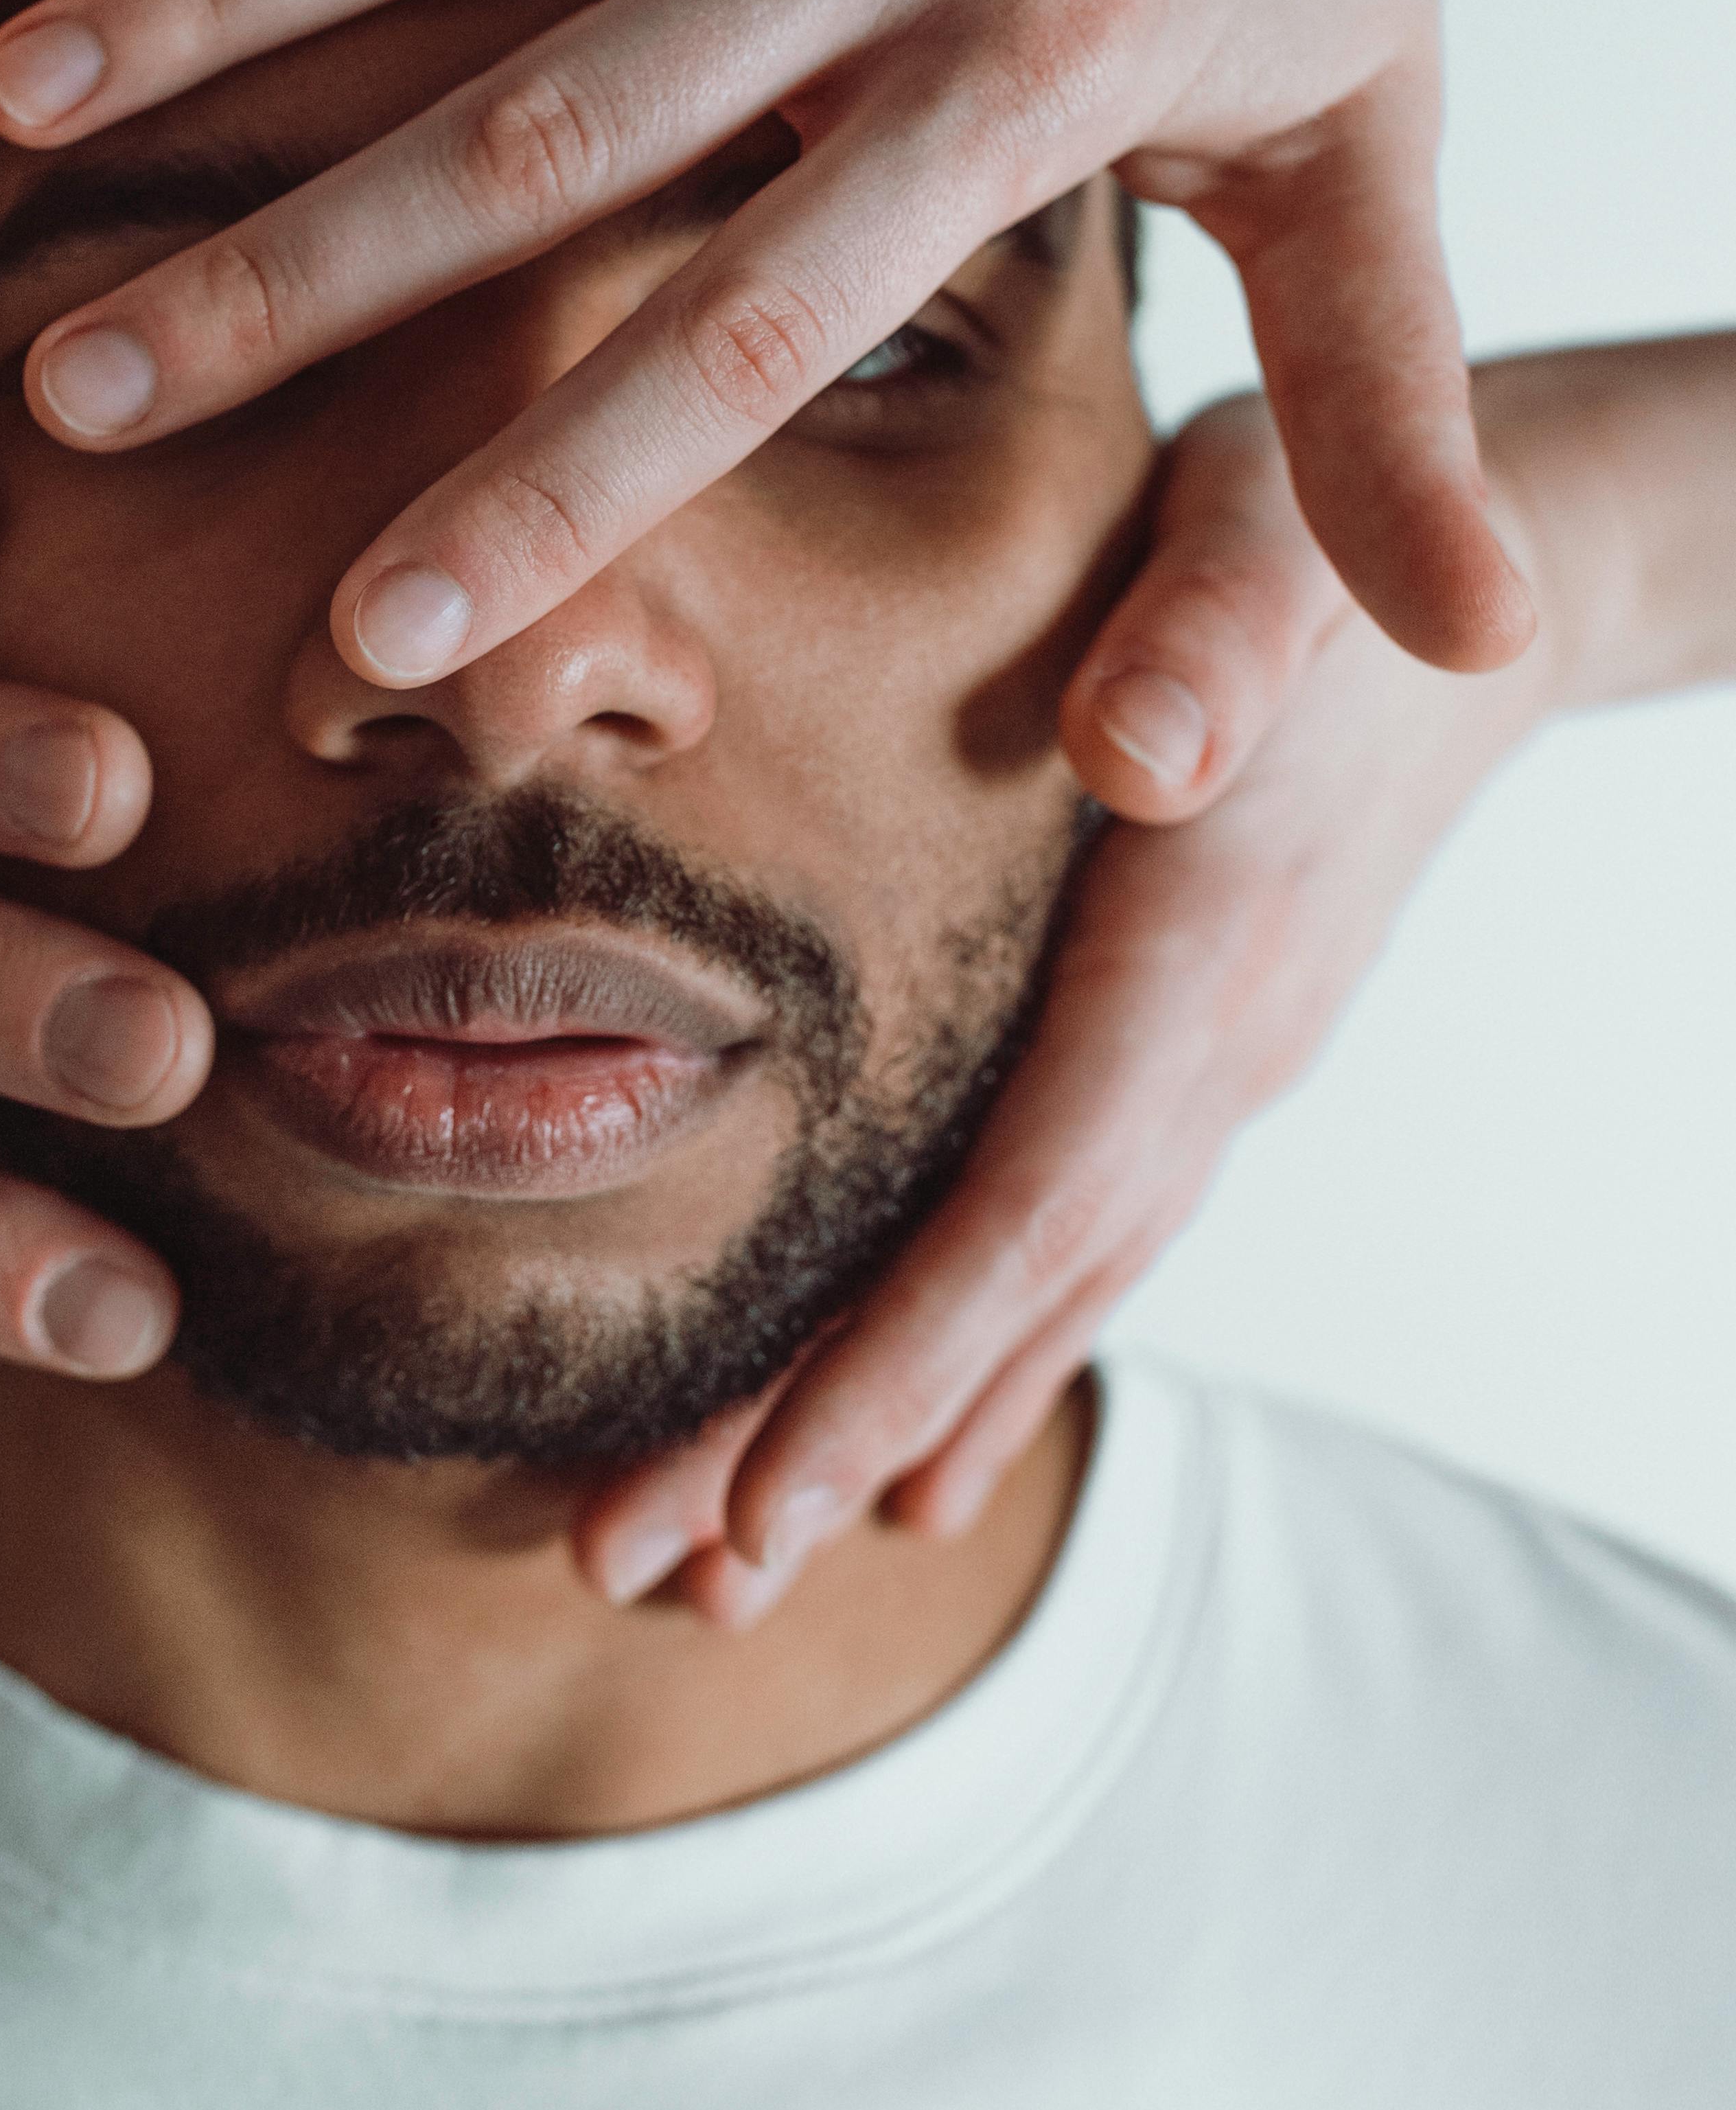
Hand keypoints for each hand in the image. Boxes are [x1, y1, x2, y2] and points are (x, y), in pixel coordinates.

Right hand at [0, 0, 1536, 678]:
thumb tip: (1473, 653)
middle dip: (304, 271)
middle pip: (553, 121)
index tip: (377, 619)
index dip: (562, 478)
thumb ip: (1383, 422)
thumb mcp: (1374, 162)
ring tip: (10, 100)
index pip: (755, 323)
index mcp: (1028, 85)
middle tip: (83, 400)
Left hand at [565, 379, 1562, 1626]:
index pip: (1036, 1203)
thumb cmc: (1316, 532)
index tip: (768, 1499)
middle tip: (649, 1577)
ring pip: (1033, 1296)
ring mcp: (1207, 1077)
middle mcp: (1211, 1056)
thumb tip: (1142, 749)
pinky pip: (1062, 1245)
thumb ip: (1213, 640)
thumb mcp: (1266, 542)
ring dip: (885, 1433)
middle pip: (1010, 1298)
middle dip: (832, 1445)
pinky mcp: (1179, 1058)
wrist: (1459, 584)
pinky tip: (904, 1461)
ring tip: (726, 1563)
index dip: (905, 1358)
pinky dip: (976, 1358)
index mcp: (1196, 955)